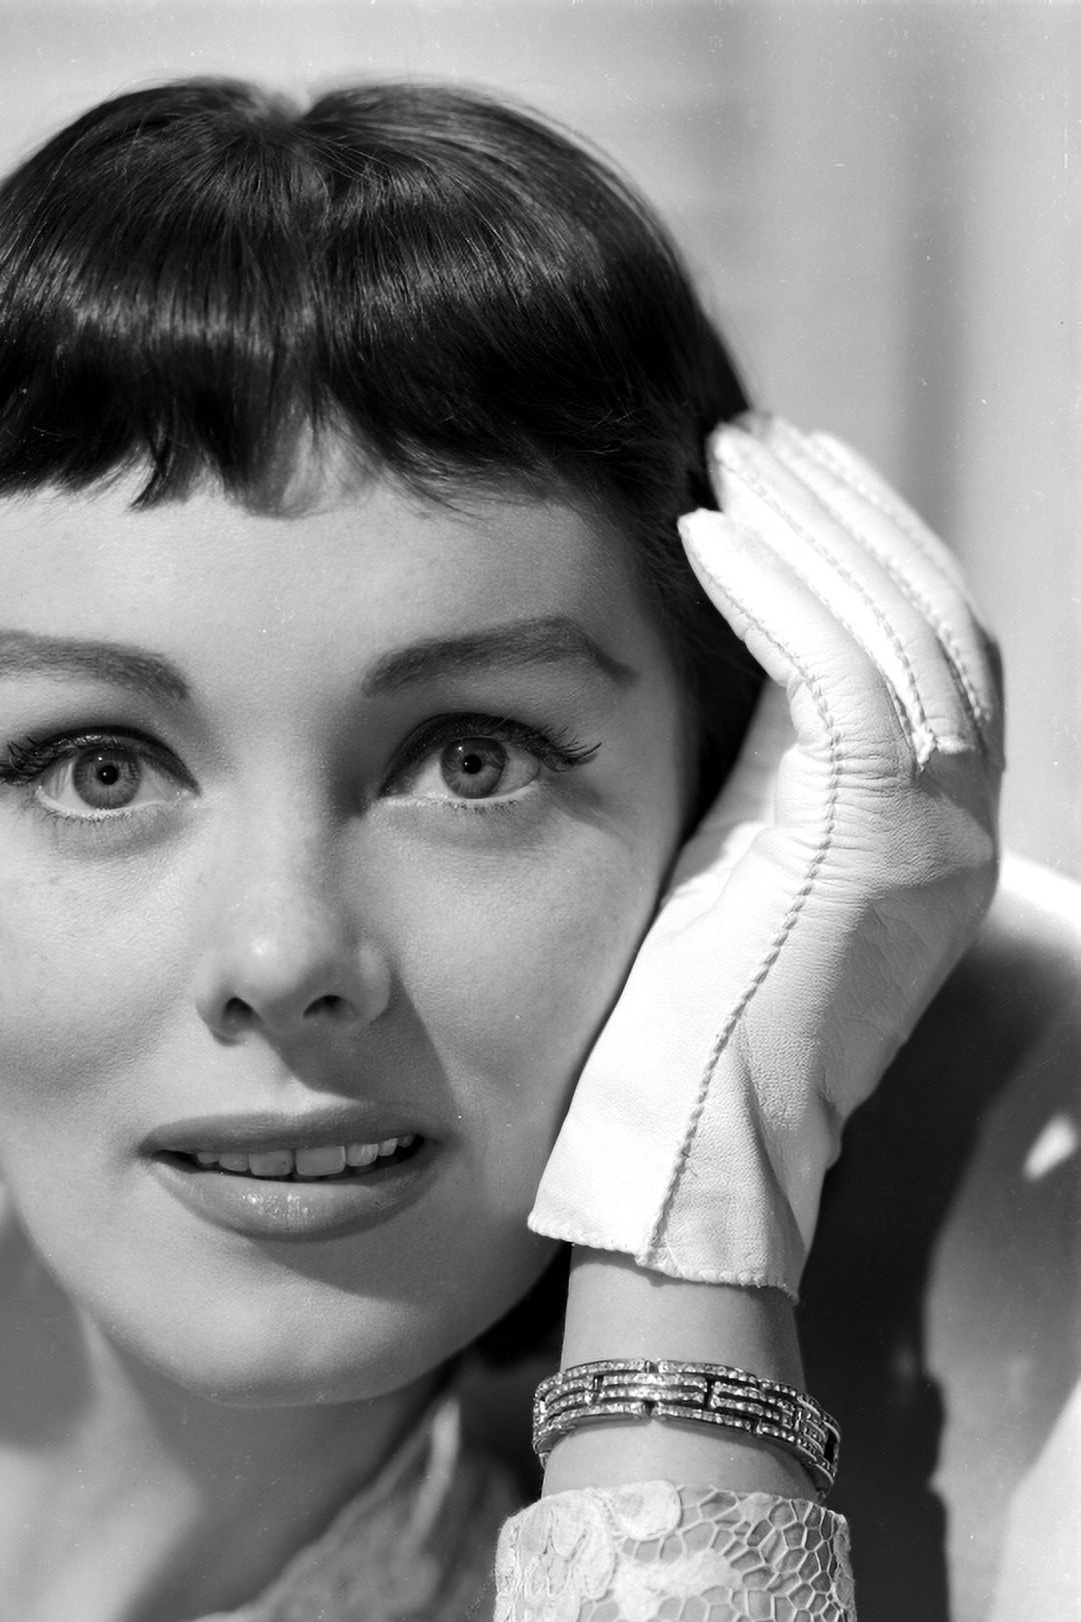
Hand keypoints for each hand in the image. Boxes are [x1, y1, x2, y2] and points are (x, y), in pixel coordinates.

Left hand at [529, 415, 1001, 1295]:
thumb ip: (750, 786)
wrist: (681, 1178)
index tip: (770, 487)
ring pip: (902, 624)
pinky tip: (704, 531)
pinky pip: (840, 671)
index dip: (857, 555)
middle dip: (846, 514)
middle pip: (935, 617)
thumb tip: (705, 671)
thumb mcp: (723, 889)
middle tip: (754, 439)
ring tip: (728, 456)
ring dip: (814, 525)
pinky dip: (778, 588)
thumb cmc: (666, 1051)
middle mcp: (958, 836)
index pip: (923, 656)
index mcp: (927, 847)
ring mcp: (931, 842)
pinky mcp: (870, 848)